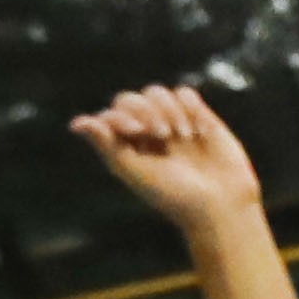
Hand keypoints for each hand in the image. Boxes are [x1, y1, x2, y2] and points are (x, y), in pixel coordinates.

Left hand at [72, 83, 265, 232]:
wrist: (222, 205)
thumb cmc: (174, 196)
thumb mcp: (135, 172)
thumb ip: (107, 146)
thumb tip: (76, 123)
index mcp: (128, 146)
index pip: (113, 113)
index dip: (121, 115)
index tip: (135, 130)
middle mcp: (148, 132)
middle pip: (133, 99)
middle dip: (146, 111)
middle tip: (163, 135)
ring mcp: (175, 123)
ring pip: (158, 93)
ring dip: (169, 110)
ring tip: (183, 137)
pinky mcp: (201, 117)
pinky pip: (185, 93)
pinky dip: (190, 106)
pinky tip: (199, 130)